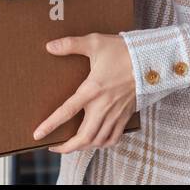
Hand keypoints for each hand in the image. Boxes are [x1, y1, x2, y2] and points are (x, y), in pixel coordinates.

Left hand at [33, 34, 136, 152]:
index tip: (37, 135)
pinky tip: (96, 141)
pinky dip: (102, 144)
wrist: (151, 60)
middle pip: (84, 137)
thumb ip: (70, 44)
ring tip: (71, 145)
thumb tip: (49, 46)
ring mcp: (116, 113)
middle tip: (54, 147)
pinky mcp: (125, 115)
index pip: (67, 111)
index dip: (51, 124)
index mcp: (93, 89)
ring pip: (98, 140)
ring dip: (83, 147)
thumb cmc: (122, 50)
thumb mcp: (95, 42)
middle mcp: (104, 106)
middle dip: (67, 147)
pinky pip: (114, 138)